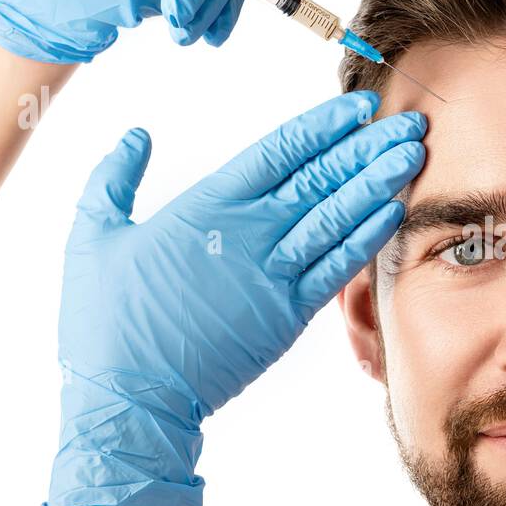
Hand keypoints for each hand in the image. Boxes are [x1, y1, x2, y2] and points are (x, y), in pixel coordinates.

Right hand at [43, 90, 426, 505]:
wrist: (128, 398)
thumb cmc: (104, 320)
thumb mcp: (93, 237)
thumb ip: (113, 179)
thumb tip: (136, 136)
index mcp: (205, 208)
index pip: (278, 152)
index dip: (323, 125)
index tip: (358, 106)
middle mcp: (248, 235)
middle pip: (320, 178)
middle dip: (367, 146)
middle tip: (409, 121)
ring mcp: (272, 277)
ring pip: (336, 217)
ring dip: (377, 183)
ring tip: (412, 154)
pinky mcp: (287, 317)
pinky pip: (336, 268)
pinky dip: (365, 236)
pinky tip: (393, 209)